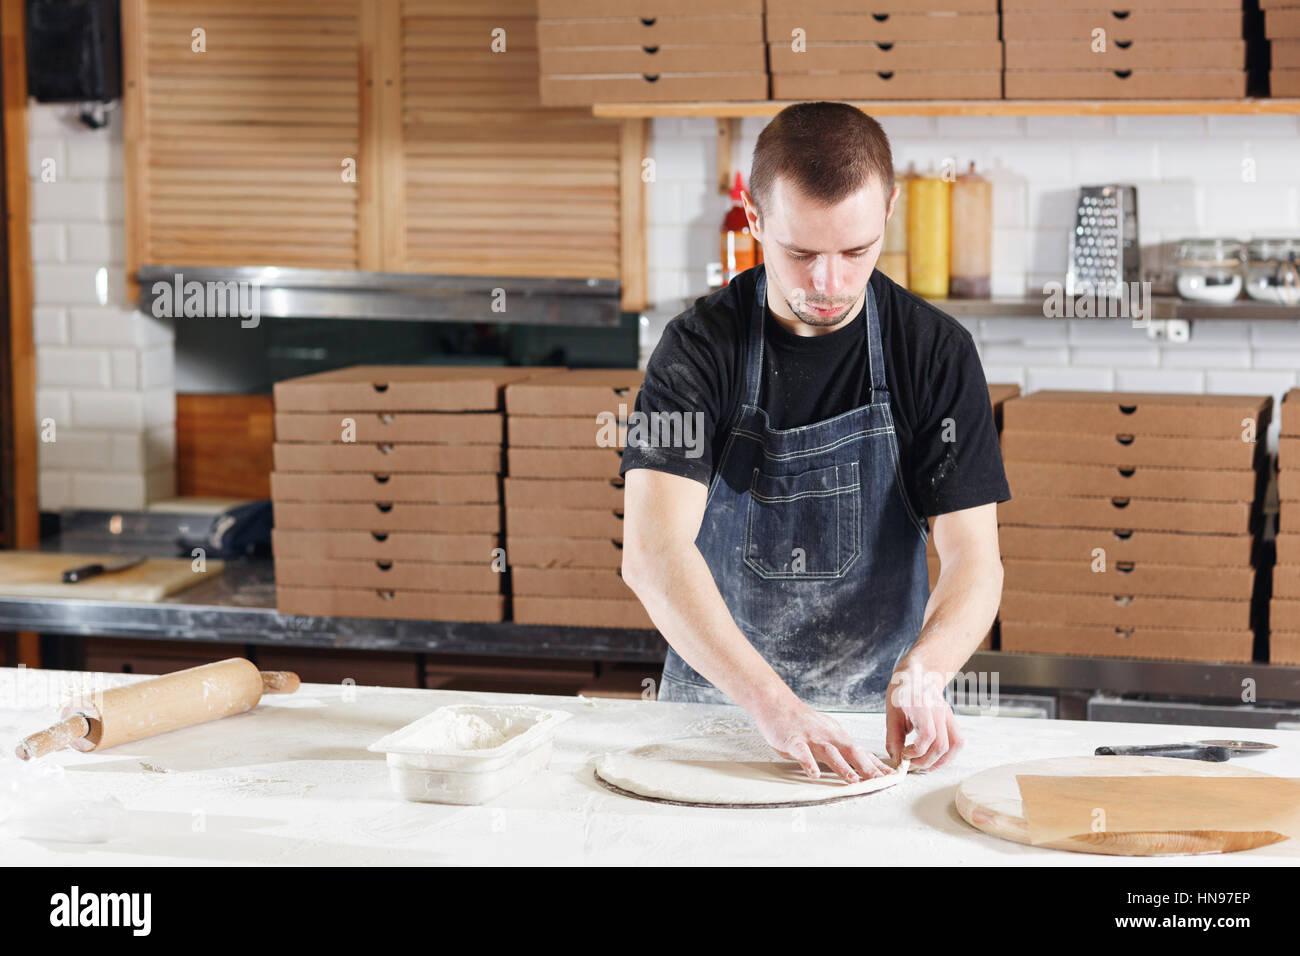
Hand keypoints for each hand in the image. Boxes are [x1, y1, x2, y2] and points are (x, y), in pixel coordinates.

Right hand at [751, 691, 896, 782]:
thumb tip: (864, 760)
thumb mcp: (827, 732)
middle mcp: (828, 736)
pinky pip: (802, 752)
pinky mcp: (793, 740)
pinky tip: (814, 774)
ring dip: (843, 767)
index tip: (893, 777)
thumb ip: (842, 746)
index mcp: (838, 736)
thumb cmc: (801, 721)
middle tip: (881, 782)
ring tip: (853, 781)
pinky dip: (809, 763)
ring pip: (830, 752)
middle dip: (868, 767)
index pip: (862, 752)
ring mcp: (811, 738)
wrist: (776, 703)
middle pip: (852, 751)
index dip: (878, 765)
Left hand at [885, 659, 963, 770]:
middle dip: (925, 761)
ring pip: (954, 745)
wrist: (918, 675)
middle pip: (941, 744)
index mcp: (921, 705)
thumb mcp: (891, 713)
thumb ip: (893, 738)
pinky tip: (935, 759)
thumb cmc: (903, 692)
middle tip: (911, 764)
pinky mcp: (952, 720)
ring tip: (924, 766)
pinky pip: (958, 742)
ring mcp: (948, 715)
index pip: (928, 734)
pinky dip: (949, 755)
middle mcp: (939, 710)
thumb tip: (897, 760)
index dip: (916, 751)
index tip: (904, 754)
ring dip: (940, 762)